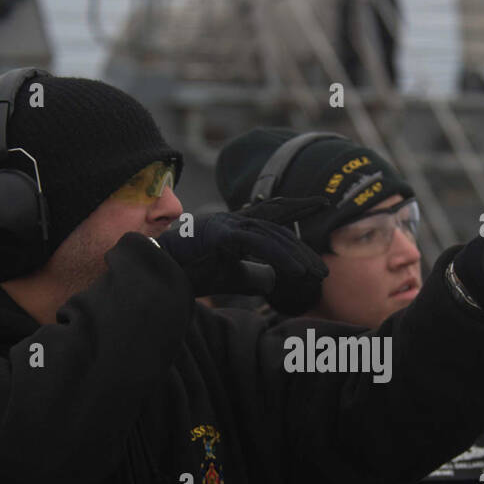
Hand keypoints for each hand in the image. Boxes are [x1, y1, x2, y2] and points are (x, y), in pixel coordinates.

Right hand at [157, 207, 328, 312]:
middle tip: (323, 271)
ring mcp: (227, 224)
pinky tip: (297, 272)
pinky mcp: (222, 234)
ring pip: (272, 236)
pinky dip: (280, 256)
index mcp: (237, 227)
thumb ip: (253, 275)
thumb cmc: (191, 273)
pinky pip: (259, 243)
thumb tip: (274, 280)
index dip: (297, 206)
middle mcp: (234, 220)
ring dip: (297, 257)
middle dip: (303, 248)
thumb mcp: (231, 276)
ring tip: (316, 276)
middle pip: (278, 227)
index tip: (321, 203)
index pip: (273, 213)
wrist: (160, 274)